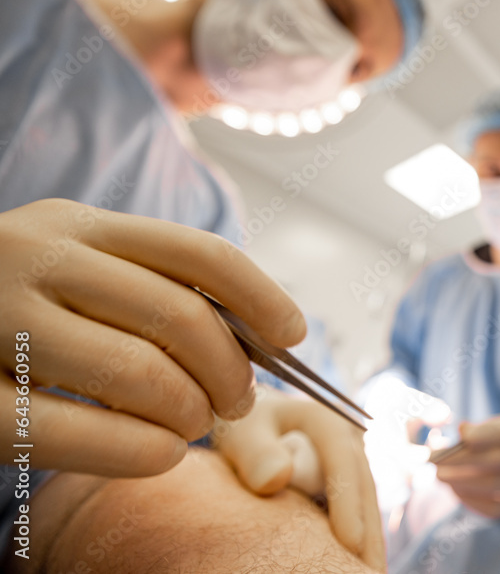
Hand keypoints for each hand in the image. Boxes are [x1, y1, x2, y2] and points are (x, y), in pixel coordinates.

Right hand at [0, 199, 305, 476]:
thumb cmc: (19, 304)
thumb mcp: (79, 271)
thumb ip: (153, 289)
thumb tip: (265, 338)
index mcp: (77, 224)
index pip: (197, 253)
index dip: (261, 296)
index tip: (294, 336)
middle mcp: (34, 257)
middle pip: (179, 315)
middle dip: (230, 370)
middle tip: (238, 402)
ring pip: (136, 371)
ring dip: (190, 412)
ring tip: (196, 425)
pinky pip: (73, 431)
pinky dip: (140, 451)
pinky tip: (162, 453)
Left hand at [213, 389, 385, 570]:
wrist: (250, 428)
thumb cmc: (241, 428)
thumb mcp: (240, 433)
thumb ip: (254, 453)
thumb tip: (276, 479)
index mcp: (325, 419)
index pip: (343, 460)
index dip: (348, 502)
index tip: (349, 542)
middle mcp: (347, 439)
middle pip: (364, 487)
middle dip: (368, 530)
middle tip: (370, 573)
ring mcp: (351, 461)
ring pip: (366, 502)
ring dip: (369, 538)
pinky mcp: (348, 481)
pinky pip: (357, 510)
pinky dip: (359, 536)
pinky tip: (357, 564)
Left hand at [434, 410, 499, 518]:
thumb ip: (483, 427)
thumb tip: (462, 432)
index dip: (479, 435)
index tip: (459, 433)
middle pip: (490, 462)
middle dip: (456, 461)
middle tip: (432, 458)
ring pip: (485, 487)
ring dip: (456, 480)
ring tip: (440, 473)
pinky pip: (485, 506)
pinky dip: (465, 496)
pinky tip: (454, 486)